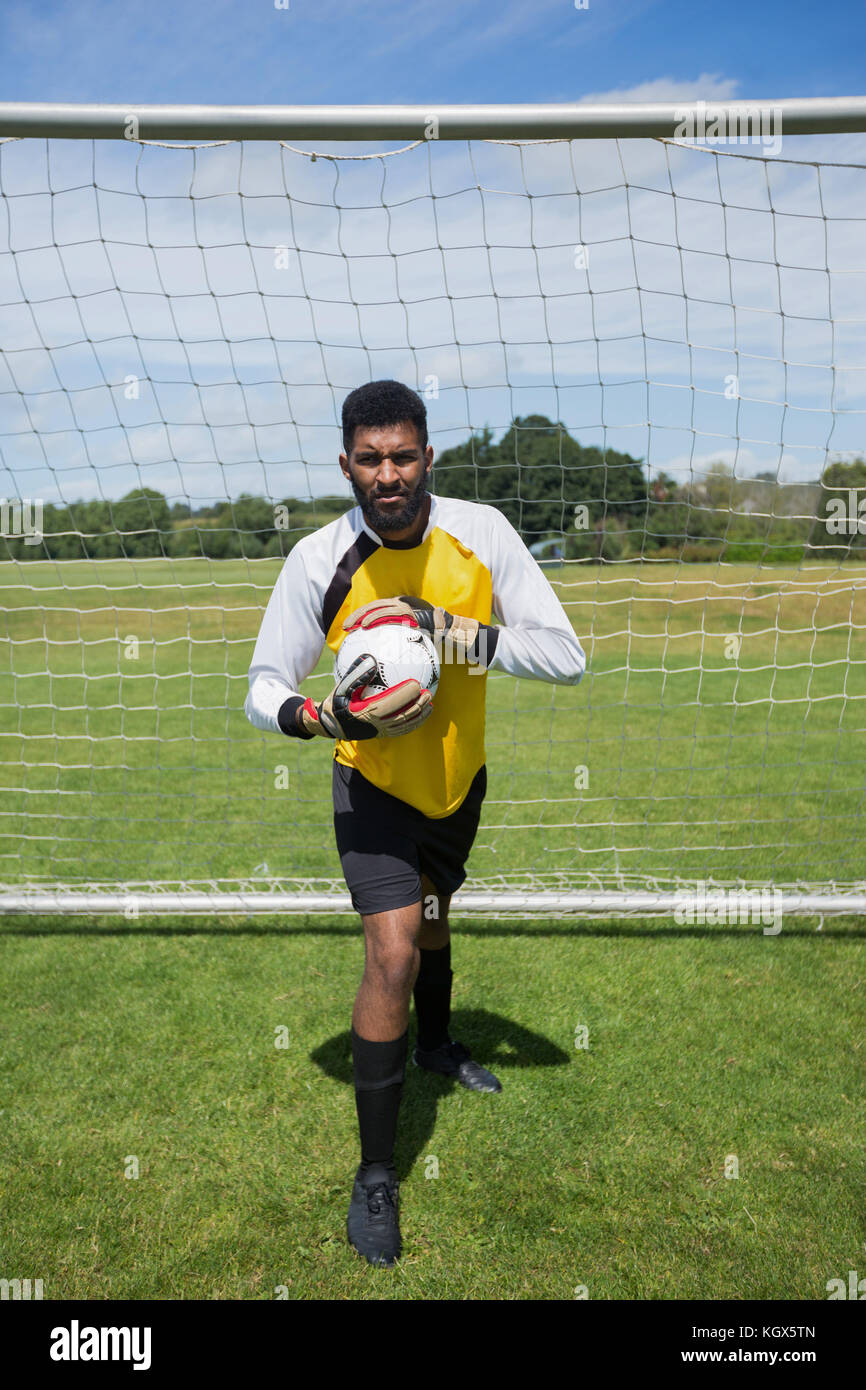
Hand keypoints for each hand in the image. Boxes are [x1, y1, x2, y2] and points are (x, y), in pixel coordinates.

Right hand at [298, 653, 432, 739]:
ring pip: (405, 725)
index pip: (391, 703)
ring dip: (420, 715)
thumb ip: (357, 674)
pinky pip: (403, 730)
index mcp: (367, 712)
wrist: (332, 723)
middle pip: (403, 716)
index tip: (416, 683)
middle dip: (418, 705)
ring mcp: (381, 732)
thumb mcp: (342, 687)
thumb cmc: (337, 701)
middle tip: (428, 692)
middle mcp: (376, 724)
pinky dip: (415, 723)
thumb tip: (371, 659)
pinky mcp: (383, 734)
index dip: (406, 694)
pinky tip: (422, 714)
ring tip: (430, 703)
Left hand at [342, 595, 479, 653]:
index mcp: (403, 611)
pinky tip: (367, 625)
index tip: (350, 628)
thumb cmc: (438, 642)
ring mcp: (409, 607)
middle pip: (376, 606)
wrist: (456, 635)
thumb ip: (402, 644)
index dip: (363, 616)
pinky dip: (378, 617)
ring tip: (353, 625)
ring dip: (365, 614)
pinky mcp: (413, 611)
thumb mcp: (417, 643)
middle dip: (359, 614)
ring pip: (382, 607)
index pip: (379, 610)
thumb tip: (385, 659)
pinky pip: (392, 613)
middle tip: (346, 627)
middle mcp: (405, 605)